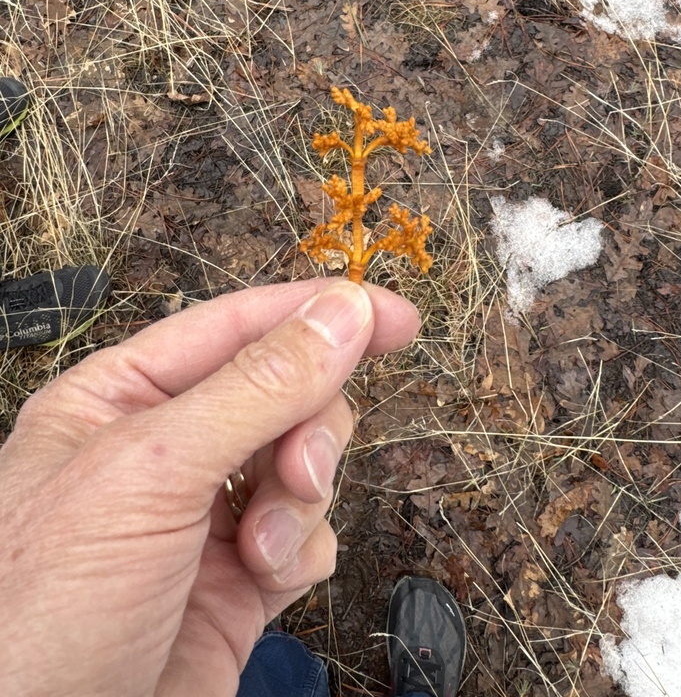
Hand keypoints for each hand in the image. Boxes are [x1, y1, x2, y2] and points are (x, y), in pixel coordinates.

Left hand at [0, 279, 419, 696]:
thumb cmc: (39, 612)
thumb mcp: (151, 471)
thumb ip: (256, 387)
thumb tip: (341, 313)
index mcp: (121, 397)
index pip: (239, 325)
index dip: (321, 312)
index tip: (396, 316)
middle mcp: (165, 451)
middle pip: (284, 394)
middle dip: (308, 427)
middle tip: (302, 467)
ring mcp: (204, 519)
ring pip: (304, 464)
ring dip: (302, 498)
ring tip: (264, 543)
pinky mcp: (237, 583)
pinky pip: (308, 535)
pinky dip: (303, 550)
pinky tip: (267, 579)